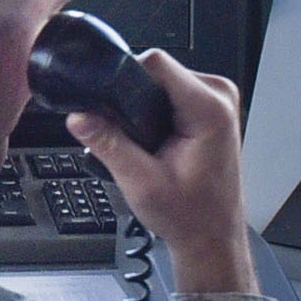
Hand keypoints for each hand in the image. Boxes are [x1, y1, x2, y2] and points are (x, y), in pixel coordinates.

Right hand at [69, 51, 253, 297]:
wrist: (211, 237)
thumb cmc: (191, 216)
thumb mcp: (140, 182)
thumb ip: (108, 145)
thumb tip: (80, 117)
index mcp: (210, 110)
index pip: (157, 63)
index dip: (125, 80)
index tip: (117, 111)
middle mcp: (220, 97)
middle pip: (158, 70)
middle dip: (135, 98)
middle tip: (139, 141)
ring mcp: (218, 100)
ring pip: (163, 78)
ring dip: (145, 105)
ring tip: (149, 143)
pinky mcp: (211, 107)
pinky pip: (173, 90)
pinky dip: (157, 109)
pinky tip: (157, 138)